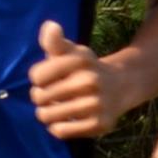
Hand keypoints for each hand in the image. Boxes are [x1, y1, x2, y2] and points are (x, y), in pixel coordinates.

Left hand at [29, 21, 124, 138]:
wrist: (121, 85)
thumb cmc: (85, 69)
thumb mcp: (72, 51)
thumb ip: (54, 40)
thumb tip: (50, 26)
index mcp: (80, 59)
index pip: (37, 75)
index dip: (37, 78)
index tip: (47, 78)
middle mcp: (90, 81)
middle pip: (39, 97)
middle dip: (40, 97)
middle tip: (50, 95)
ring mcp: (96, 104)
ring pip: (47, 116)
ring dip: (46, 114)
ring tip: (55, 108)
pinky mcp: (99, 124)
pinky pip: (61, 131)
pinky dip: (57, 127)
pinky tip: (64, 120)